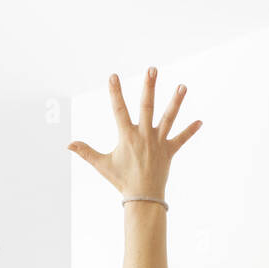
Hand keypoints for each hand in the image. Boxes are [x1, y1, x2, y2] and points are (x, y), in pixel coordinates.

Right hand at [68, 68, 200, 200]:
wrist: (142, 198)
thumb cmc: (121, 181)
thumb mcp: (102, 165)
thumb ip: (86, 152)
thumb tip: (68, 144)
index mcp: (127, 136)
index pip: (119, 110)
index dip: (115, 93)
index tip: (113, 76)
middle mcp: (144, 136)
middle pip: (147, 107)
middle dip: (149, 87)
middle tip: (152, 69)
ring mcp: (158, 142)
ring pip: (169, 118)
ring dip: (176, 102)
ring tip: (183, 86)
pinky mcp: (169, 151)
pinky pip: (181, 139)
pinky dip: (190, 131)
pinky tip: (200, 121)